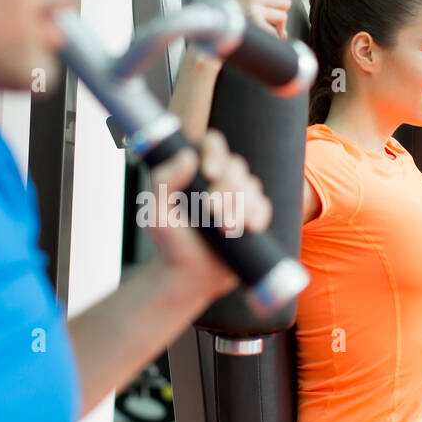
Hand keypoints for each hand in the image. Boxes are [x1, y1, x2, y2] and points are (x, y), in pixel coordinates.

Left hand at [144, 129, 272, 302]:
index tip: (210, 172)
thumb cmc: (170, 242)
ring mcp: (237, 197)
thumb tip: (188, 156)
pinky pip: (263, 205)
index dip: (215, 153)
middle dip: (227, 190)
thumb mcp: (158, 211)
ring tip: (226, 229)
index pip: (211, 144)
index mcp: (193, 170)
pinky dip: (258, 214)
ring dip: (241, 205)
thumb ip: (164, 181)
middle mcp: (217, 179)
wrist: (190, 277)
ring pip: (251, 184)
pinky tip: (250, 227)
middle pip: (235, 166)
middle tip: (213, 212)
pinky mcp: (252, 215)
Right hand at [232, 0, 290, 39]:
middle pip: (285, 1)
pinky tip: (265, 41)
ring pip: (283, 16)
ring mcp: (253, 9)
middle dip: (280, 14)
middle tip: (269, 24)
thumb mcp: (241, 5)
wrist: (213, 40)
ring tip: (265, 33)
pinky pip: (278, 32)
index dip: (277, 4)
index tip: (268, 13)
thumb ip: (260, 2)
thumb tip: (287, 5)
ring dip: (278, 28)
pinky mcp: (257, 25)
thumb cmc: (230, 25)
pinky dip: (276, 39)